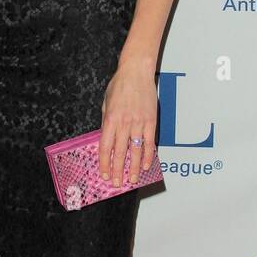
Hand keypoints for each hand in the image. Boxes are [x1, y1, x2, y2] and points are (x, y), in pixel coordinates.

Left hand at [99, 58, 157, 186]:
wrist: (136, 72)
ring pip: (136, 150)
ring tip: (132, 180)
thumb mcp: (106, 103)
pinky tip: (145, 166)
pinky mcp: (151, 121)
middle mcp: (124, 123)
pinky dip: (148, 155)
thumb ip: (106, 122)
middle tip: (117, 184)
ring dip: (133, 167)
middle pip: (120, 152)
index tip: (104, 174)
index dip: (105, 162)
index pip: (106, 147)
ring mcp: (139, 123)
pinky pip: (150, 142)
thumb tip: (106, 140)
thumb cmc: (118, 86)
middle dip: (118, 170)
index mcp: (110, 119)